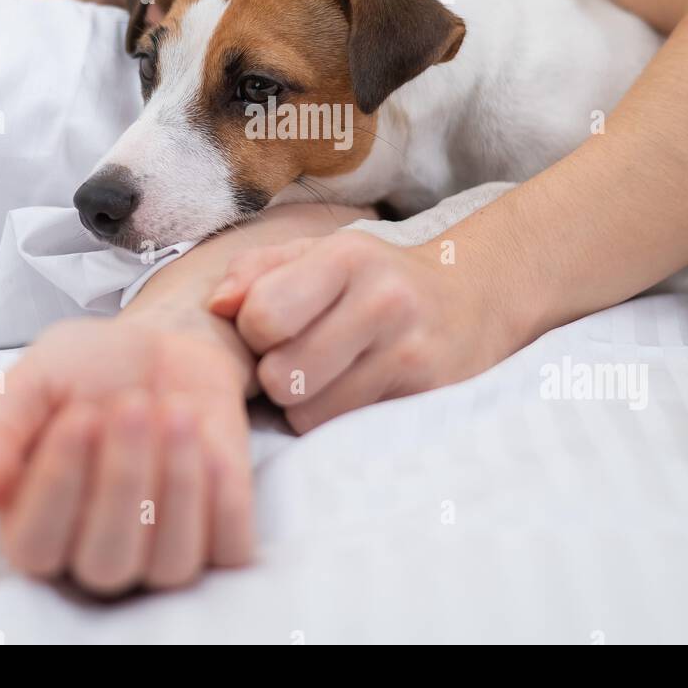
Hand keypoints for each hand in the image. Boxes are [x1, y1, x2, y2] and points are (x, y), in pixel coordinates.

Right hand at [0, 315, 252, 595]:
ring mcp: (160, 553)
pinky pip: (229, 551)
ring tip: (176, 411)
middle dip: (123, 479)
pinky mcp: (220, 538)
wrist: (164, 344)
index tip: (79, 416)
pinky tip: (210, 446)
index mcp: (32, 524)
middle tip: (131, 404)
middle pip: (106, 563)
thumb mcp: (31, 380)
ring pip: (171, 564)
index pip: (35, 547)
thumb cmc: (88, 370)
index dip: (57, 487)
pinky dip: (223, 499)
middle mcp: (93, 552)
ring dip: (177, 484)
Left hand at [207, 231, 511, 432]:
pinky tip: (356, 394)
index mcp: (348, 257)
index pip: (263, 316)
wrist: (471, 299)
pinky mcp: (427, 398)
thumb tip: (216, 307)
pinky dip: (338, 422)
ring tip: (330, 378)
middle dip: (278, 377)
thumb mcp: (318, 254)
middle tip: (300, 361)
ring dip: (306, 407)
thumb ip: (256, 271)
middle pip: (283, 377)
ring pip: (310, 415)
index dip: (254, 333)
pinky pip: (346, 432)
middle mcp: (384, 302)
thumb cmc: (372, 280)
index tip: (272, 330)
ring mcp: (411, 354)